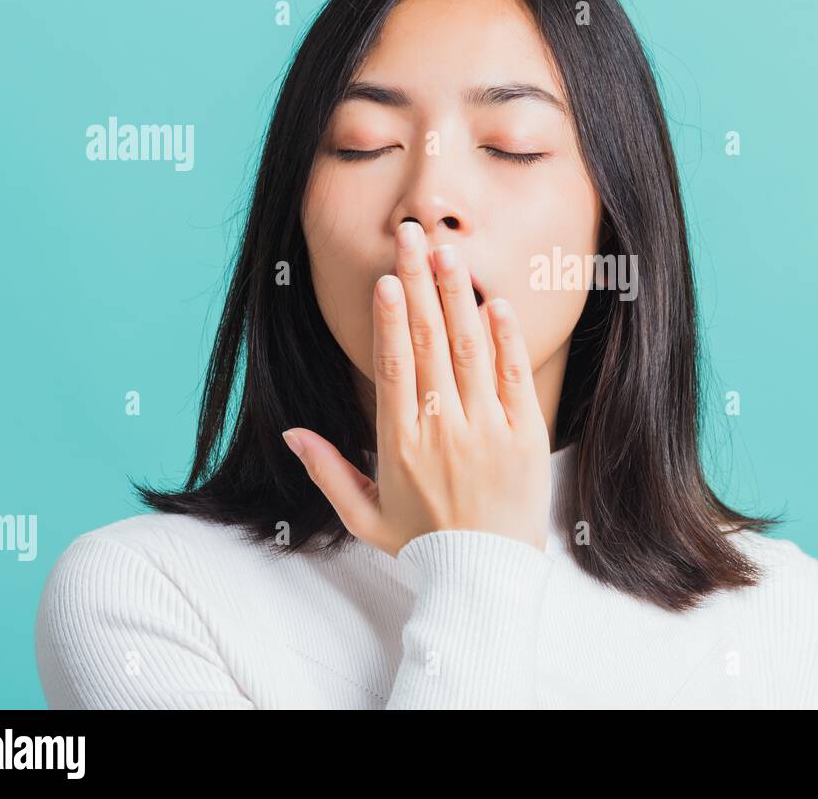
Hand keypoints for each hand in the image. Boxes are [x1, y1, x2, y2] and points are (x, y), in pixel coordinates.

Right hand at [282, 220, 551, 556]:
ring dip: (459, 296)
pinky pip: (515, 376)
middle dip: (421, 284)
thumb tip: (292, 431)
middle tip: (413, 237)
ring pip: (470, 349)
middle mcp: (444, 429)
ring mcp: (488, 430)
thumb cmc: (423, 546)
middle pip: (430, 342)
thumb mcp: (364, 516)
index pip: (394, 365)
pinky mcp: (525, 436)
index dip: (391, 318)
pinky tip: (496, 302)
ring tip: (448, 253)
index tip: (387, 278)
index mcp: (401, 443)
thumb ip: (328, 470)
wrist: (486, 580)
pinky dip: (506, 338)